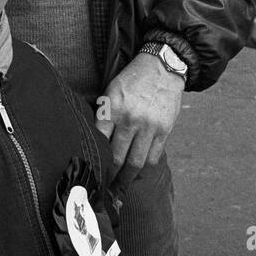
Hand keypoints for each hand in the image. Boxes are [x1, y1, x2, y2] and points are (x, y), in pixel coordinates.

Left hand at [98, 53, 183, 189]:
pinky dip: (145, 169)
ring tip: (120, 187)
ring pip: (136, 163)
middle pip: (117, 158)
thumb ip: (104, 114)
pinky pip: (153, 157)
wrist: (161, 66)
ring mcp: (148, 126)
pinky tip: (138, 174)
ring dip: (127, 179)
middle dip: (110, 177)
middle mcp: (130, 119)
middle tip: (104, 189)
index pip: (99, 141)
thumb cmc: (132, 79)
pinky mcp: (164, 130)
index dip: (95, 160)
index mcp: (112, 107)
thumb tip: (94, 141)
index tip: (91, 173)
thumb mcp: (111, 91)